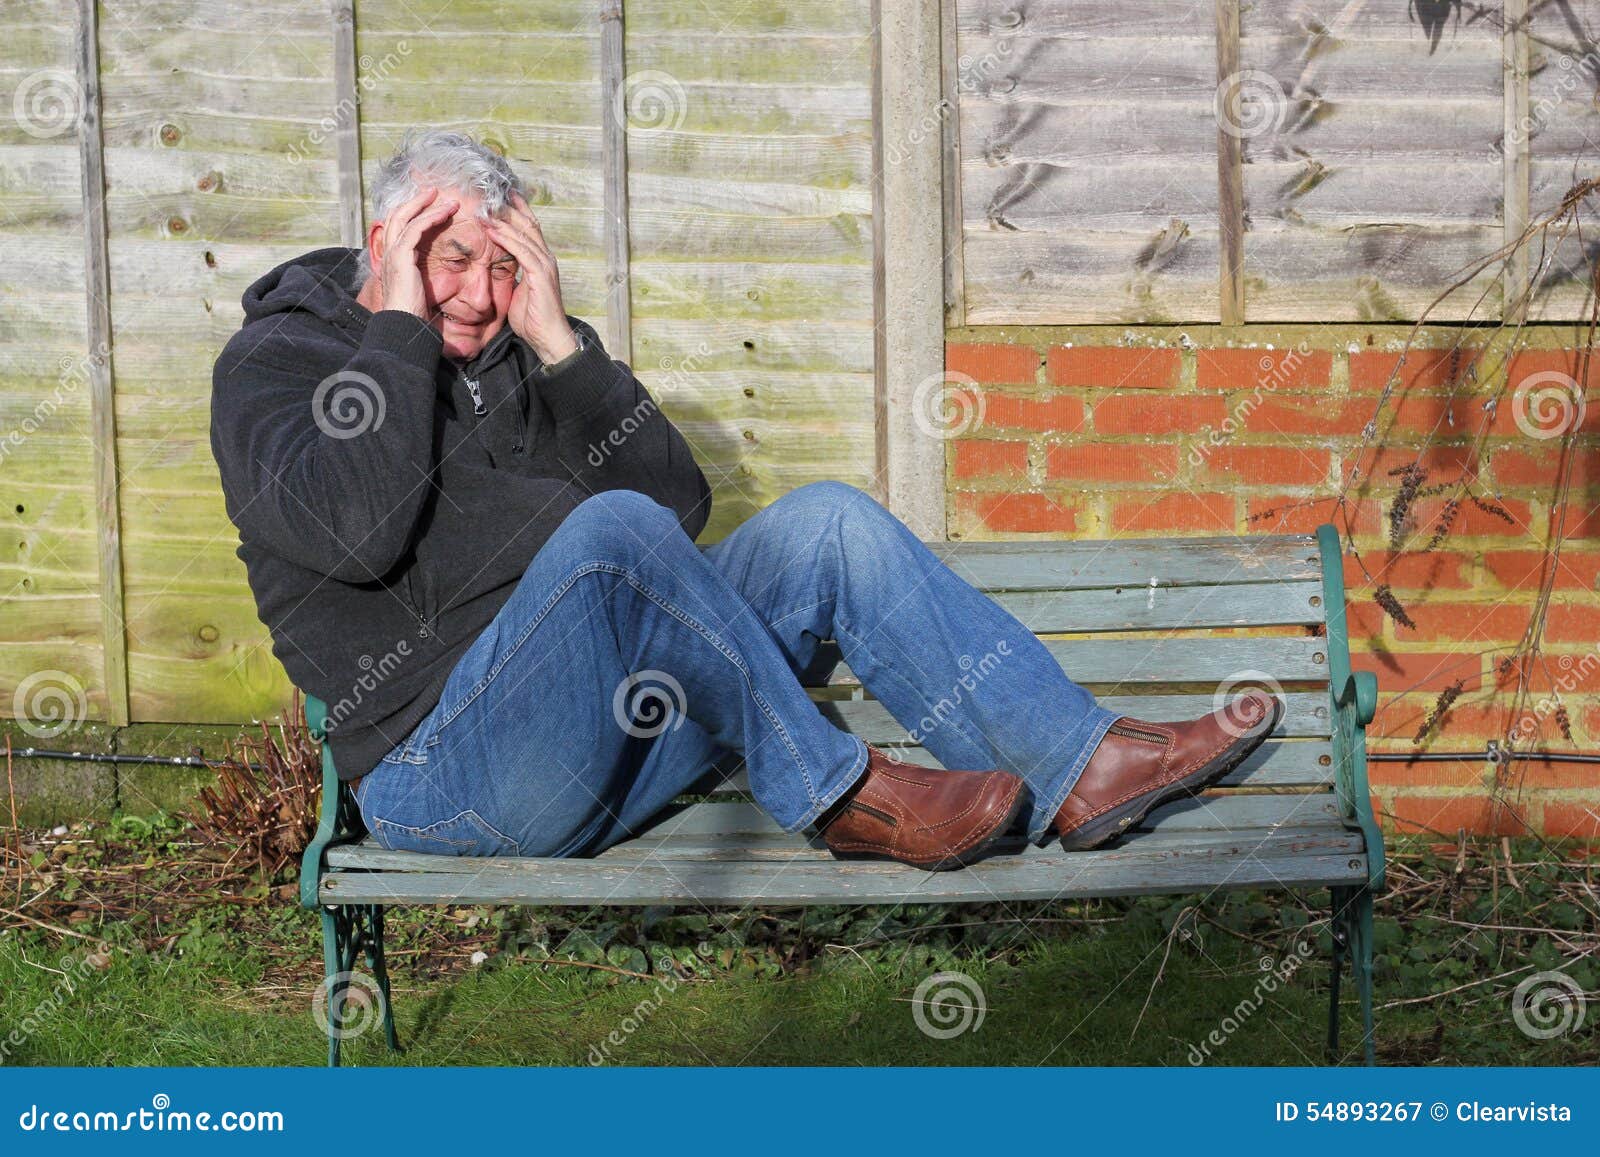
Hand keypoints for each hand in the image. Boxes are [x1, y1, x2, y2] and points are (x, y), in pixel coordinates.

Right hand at [373, 187, 459, 318]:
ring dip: (426, 204)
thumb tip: (434, 274)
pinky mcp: (401, 256)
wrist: (403, 323)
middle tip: (433, 191)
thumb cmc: (412, 311)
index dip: (410, 212)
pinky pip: (416, 228)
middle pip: (397, 215)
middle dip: (415, 200)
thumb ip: (420, 275)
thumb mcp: (417, 288)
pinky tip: (445, 213)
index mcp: (391, 258)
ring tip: (446, 198)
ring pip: (405, 217)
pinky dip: (431, 217)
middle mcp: (388, 252)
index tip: (427, 204)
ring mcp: (392, 252)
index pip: (397, 226)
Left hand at [481, 190, 577, 363]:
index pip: (530, 230)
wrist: (548, 338)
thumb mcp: (518, 293)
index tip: (502, 199)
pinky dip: (506, 238)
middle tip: (493, 193)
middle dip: (511, 209)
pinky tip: (493, 230)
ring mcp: (545, 265)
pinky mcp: (540, 274)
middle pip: (528, 225)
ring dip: (504, 220)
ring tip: (486, 208)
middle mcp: (546, 259)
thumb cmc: (533, 320)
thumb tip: (501, 270)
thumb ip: (513, 277)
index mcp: (541, 262)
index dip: (517, 213)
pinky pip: (521, 251)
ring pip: (524, 234)